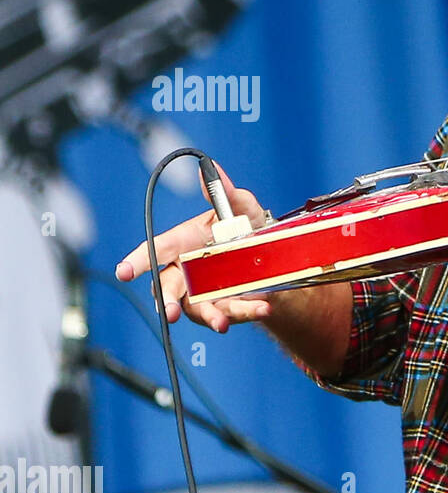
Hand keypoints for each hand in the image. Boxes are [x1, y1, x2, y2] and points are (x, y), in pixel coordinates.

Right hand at [115, 162, 270, 333]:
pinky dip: (247, 311)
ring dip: (209, 317)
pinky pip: (232, 312)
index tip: (124, 272)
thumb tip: (212, 169)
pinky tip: (262, 307)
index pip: (155, 250)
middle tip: (170, 312)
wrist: (278, 259)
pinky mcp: (226, 307)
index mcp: (184, 243)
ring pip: (197, 309)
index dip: (137, 261)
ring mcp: (205, 293)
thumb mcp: (244, 209)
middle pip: (168, 287)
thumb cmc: (249, 229)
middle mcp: (189, 271)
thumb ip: (227, 194)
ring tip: (221, 323)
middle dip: (167, 301)